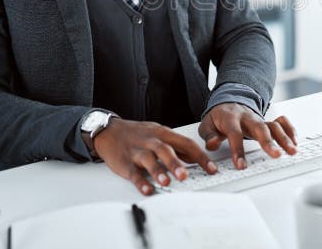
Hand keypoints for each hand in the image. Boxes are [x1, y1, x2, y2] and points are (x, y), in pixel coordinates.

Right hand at [93, 118, 217, 195]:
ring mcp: (138, 152)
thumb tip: (196, 158)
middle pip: (166, 150)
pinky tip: (147, 189)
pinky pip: (133, 173)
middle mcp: (152, 141)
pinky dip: (140, 182)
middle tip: (186, 176)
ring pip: (149, 160)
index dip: (200, 157)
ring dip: (158, 171)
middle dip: (176, 163)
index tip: (211, 169)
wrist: (110, 130)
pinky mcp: (125, 163)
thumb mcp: (160, 134)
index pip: (186, 144)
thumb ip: (177, 146)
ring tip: (166, 182)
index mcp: (164, 134)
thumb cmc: (138, 134)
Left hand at [198, 103, 297, 169]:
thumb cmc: (219, 118)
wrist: (228, 101)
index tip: (241, 166)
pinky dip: (290, 130)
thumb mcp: (207, 125)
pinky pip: (281, 122)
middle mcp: (248, 117)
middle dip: (269, 142)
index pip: (235, 134)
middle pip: (260, 128)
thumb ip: (209, 135)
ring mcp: (259, 118)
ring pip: (274, 126)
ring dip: (284, 138)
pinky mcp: (267, 121)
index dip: (238, 150)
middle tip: (277, 155)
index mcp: (231, 118)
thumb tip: (212, 144)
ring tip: (292, 151)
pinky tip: (295, 142)